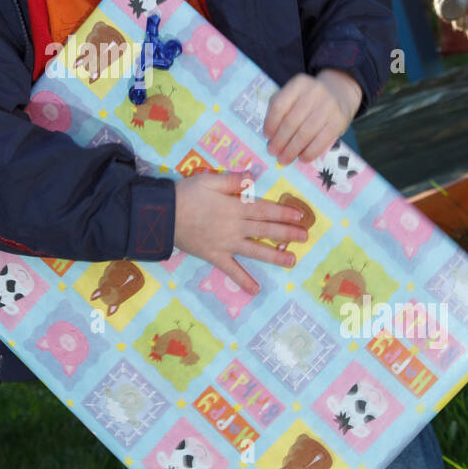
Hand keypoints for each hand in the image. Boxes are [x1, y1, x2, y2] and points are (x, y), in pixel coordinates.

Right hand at [173, 171, 309, 293]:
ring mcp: (226, 244)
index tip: (300, 216)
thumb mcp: (208, 179)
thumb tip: (252, 178)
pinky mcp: (215, 256)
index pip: (265, 210)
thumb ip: (232, 180)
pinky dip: (243, 280)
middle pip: (265, 230)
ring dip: (275, 256)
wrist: (162, 215)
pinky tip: (256, 290)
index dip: (284, 213)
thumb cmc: (185, 194)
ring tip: (292, 261)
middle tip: (305, 237)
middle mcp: (235, 227)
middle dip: (286, 233)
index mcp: (235, 207)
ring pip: (255, 250)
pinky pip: (231, 270)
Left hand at [263, 70, 361, 167]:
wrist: (340, 93)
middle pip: (291, 121)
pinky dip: (310, 152)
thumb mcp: (295, 94)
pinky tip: (302, 158)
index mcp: (299, 83)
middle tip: (273, 152)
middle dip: (280, 140)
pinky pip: (322, 140)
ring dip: (292, 149)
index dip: (271, 122)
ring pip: (305, 133)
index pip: (279, 105)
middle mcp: (315, 92)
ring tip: (284, 159)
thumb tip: (271, 136)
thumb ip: (281, 109)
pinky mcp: (339, 121)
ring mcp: (329, 106)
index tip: (266, 136)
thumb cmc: (310, 99)